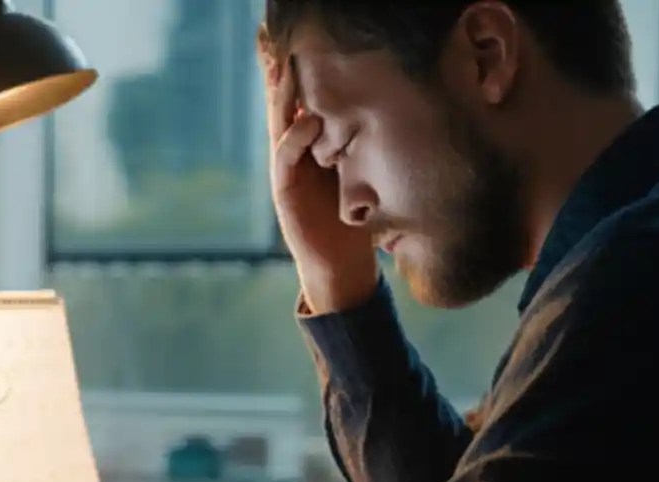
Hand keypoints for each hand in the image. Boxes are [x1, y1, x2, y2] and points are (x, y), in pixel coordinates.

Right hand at [256, 25, 377, 313]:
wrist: (340, 264)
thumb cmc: (354, 219)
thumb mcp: (359, 173)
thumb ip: (358, 145)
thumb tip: (382, 112)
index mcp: (310, 145)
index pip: (299, 100)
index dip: (295, 71)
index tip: (295, 42)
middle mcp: (293, 152)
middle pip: (281, 103)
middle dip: (279, 73)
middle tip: (276, 41)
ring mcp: (285, 169)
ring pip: (279, 123)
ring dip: (283, 97)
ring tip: (287, 68)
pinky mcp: (284, 189)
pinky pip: (286, 155)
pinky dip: (296, 137)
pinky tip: (310, 122)